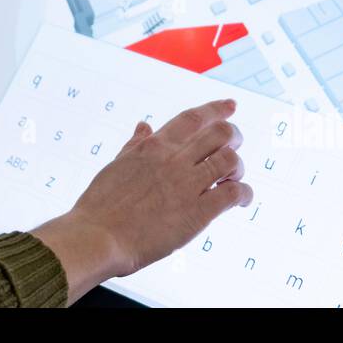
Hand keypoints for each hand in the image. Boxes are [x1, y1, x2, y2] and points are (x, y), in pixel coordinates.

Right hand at [30, 99, 251, 303]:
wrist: (98, 236)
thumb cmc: (100, 205)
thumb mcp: (117, 165)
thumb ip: (135, 145)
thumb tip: (143, 126)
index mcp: (153, 147)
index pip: (192, 118)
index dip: (215, 109)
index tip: (230, 105)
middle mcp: (173, 160)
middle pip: (220, 133)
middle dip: (234, 136)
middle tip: (235, 145)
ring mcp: (187, 185)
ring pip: (230, 160)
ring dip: (238, 167)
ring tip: (233, 177)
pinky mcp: (197, 212)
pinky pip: (233, 194)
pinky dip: (243, 194)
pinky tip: (240, 200)